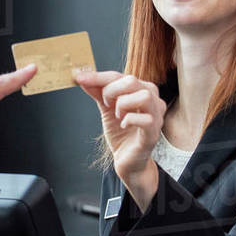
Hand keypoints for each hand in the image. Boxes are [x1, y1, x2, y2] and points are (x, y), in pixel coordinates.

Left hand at [74, 68, 164, 208]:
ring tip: (117, 115)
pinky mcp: (153, 133)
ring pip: (143, 96)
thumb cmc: (120, 132)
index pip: (119, 76)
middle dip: (111, 90)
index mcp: (141, 89)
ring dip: (123, 104)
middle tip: (106, 103)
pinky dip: (129, 120)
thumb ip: (98, 92)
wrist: (127, 159)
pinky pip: (145, 119)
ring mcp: (156, 116)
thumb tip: (82, 77)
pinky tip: (123, 125)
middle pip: (132, 81)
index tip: (80, 78)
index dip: (98, 77)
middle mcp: (152, 99)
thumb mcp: (106, 108)